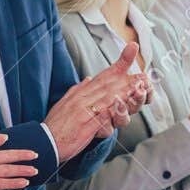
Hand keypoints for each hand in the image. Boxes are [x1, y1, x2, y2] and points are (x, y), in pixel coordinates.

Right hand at [45, 43, 140, 160]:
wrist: (44, 141)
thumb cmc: (55, 127)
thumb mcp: (64, 104)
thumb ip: (78, 91)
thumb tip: (89, 79)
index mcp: (80, 93)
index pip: (104, 76)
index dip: (120, 63)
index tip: (133, 49)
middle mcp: (82, 98)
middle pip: (109, 85)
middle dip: (129, 79)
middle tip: (145, 75)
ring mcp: (84, 110)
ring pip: (109, 98)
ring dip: (126, 92)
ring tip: (139, 88)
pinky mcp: (85, 124)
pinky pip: (103, 115)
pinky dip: (113, 109)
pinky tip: (123, 104)